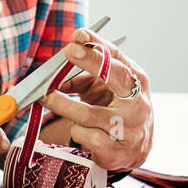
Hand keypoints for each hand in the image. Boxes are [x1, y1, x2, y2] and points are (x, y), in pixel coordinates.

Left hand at [38, 27, 152, 171]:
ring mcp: (129, 129)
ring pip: (87, 113)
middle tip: (70, 51)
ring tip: (49, 99)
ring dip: (63, 104)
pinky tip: (80, 131)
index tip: (78, 36)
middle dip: (93, 61)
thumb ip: (86, 76)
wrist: (135, 151)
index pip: (118, 57)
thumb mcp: (107, 89)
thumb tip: (58, 71)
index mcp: (136, 82)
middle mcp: (138, 103)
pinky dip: (75, 130)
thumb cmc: (118, 111)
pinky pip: (83, 136)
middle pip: (117, 77)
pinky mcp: (115, 152)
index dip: (97, 45)